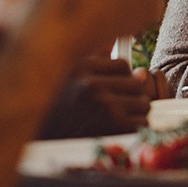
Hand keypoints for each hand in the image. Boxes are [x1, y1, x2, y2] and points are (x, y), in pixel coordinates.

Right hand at [40, 56, 157, 138]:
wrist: (44, 145)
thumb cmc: (57, 111)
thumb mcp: (69, 79)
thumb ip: (95, 58)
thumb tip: (121, 40)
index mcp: (81, 67)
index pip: (123, 66)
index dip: (120, 80)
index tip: (109, 92)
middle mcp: (91, 84)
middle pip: (136, 84)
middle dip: (130, 96)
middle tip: (114, 110)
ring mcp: (104, 105)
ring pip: (143, 103)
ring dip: (135, 113)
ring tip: (115, 121)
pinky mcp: (114, 126)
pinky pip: (143, 123)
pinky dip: (136, 129)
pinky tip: (119, 133)